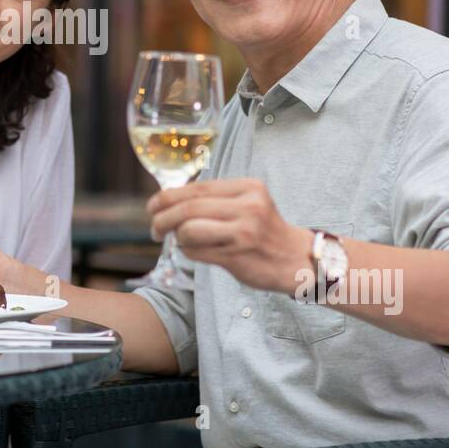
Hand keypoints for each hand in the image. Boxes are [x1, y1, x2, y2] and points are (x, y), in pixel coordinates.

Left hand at [146, 178, 313, 293]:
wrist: (296, 259)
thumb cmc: (265, 230)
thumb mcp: (248, 203)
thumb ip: (216, 199)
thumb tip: (170, 198)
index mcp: (248, 188)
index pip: (197, 188)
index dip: (168, 197)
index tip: (152, 206)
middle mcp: (248, 207)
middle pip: (188, 208)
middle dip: (162, 218)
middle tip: (154, 228)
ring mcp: (243, 232)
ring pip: (189, 230)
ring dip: (176, 237)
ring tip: (180, 241)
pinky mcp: (238, 256)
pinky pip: (197, 252)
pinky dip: (188, 252)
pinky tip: (194, 251)